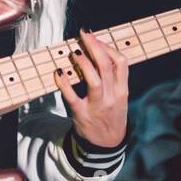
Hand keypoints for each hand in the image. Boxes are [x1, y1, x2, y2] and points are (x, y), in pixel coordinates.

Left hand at [53, 27, 128, 147]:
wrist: (106, 145)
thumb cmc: (111, 115)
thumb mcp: (119, 96)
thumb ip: (113, 77)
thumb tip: (99, 51)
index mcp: (122, 90)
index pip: (121, 62)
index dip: (108, 46)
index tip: (96, 37)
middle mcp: (111, 97)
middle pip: (106, 66)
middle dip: (94, 46)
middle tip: (84, 34)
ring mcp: (97, 106)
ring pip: (93, 80)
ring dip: (83, 63)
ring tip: (75, 52)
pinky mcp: (81, 114)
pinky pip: (71, 97)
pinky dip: (63, 84)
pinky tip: (58, 73)